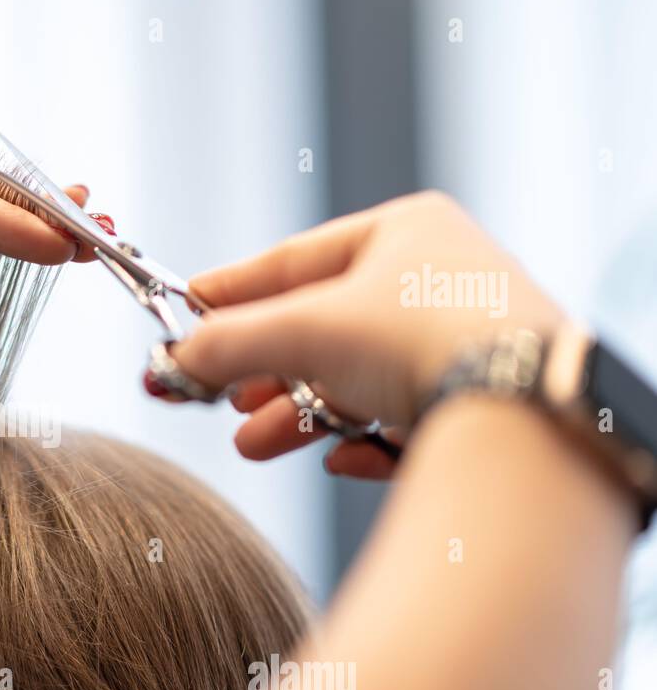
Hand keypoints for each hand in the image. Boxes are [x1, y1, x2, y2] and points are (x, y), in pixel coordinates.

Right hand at [165, 191, 564, 477]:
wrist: (522, 413)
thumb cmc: (419, 340)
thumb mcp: (301, 332)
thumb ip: (226, 344)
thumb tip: (166, 365)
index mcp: (405, 232)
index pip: (294, 260)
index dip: (233, 290)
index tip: (186, 311)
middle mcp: (441, 279)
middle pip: (325, 329)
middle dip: (266, 373)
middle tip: (222, 399)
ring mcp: (468, 342)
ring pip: (361, 379)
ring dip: (302, 415)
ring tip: (256, 444)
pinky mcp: (487, 402)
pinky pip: (408, 417)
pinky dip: (367, 438)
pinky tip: (342, 458)